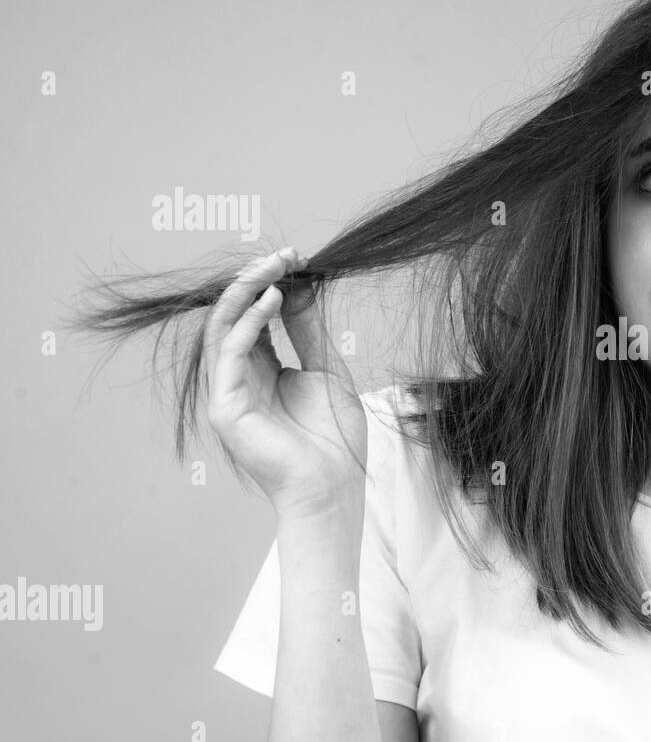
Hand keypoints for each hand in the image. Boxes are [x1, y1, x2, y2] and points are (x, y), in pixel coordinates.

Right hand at [202, 246, 366, 517]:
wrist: (334, 485)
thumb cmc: (334, 438)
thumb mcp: (326, 370)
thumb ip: (308, 330)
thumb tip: (299, 286)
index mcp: (262, 370)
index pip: (255, 316)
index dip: (272, 284)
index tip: (296, 259)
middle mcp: (239, 377)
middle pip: (235, 315)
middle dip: (257, 280)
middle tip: (284, 255)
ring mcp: (229, 391)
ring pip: (224, 327)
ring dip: (248, 291)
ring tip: (277, 267)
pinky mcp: (225, 407)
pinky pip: (230, 352)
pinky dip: (249, 321)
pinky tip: (274, 298)